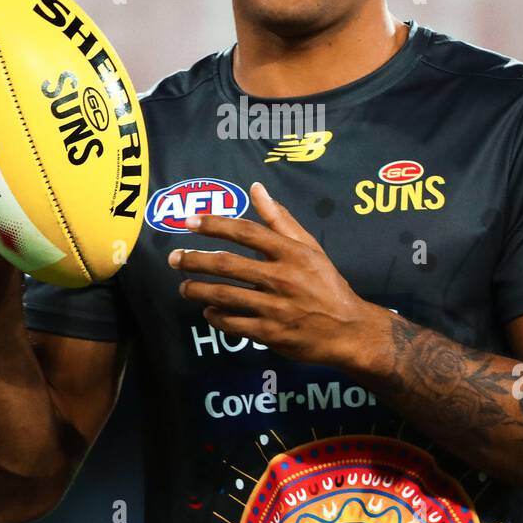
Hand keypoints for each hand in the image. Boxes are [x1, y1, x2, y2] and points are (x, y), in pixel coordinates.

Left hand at [168, 181, 387, 368]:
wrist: (348, 330)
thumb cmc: (327, 285)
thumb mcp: (309, 248)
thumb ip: (280, 219)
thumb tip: (257, 188)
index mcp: (291, 253)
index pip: (246, 232)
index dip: (215, 224)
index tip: (190, 222)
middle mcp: (281, 278)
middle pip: (227, 265)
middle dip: (195, 260)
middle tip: (174, 259)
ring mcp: (275, 307)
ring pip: (225, 295)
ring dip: (198, 290)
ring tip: (184, 287)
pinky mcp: (270, 333)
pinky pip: (234, 323)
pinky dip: (216, 317)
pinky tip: (208, 311)